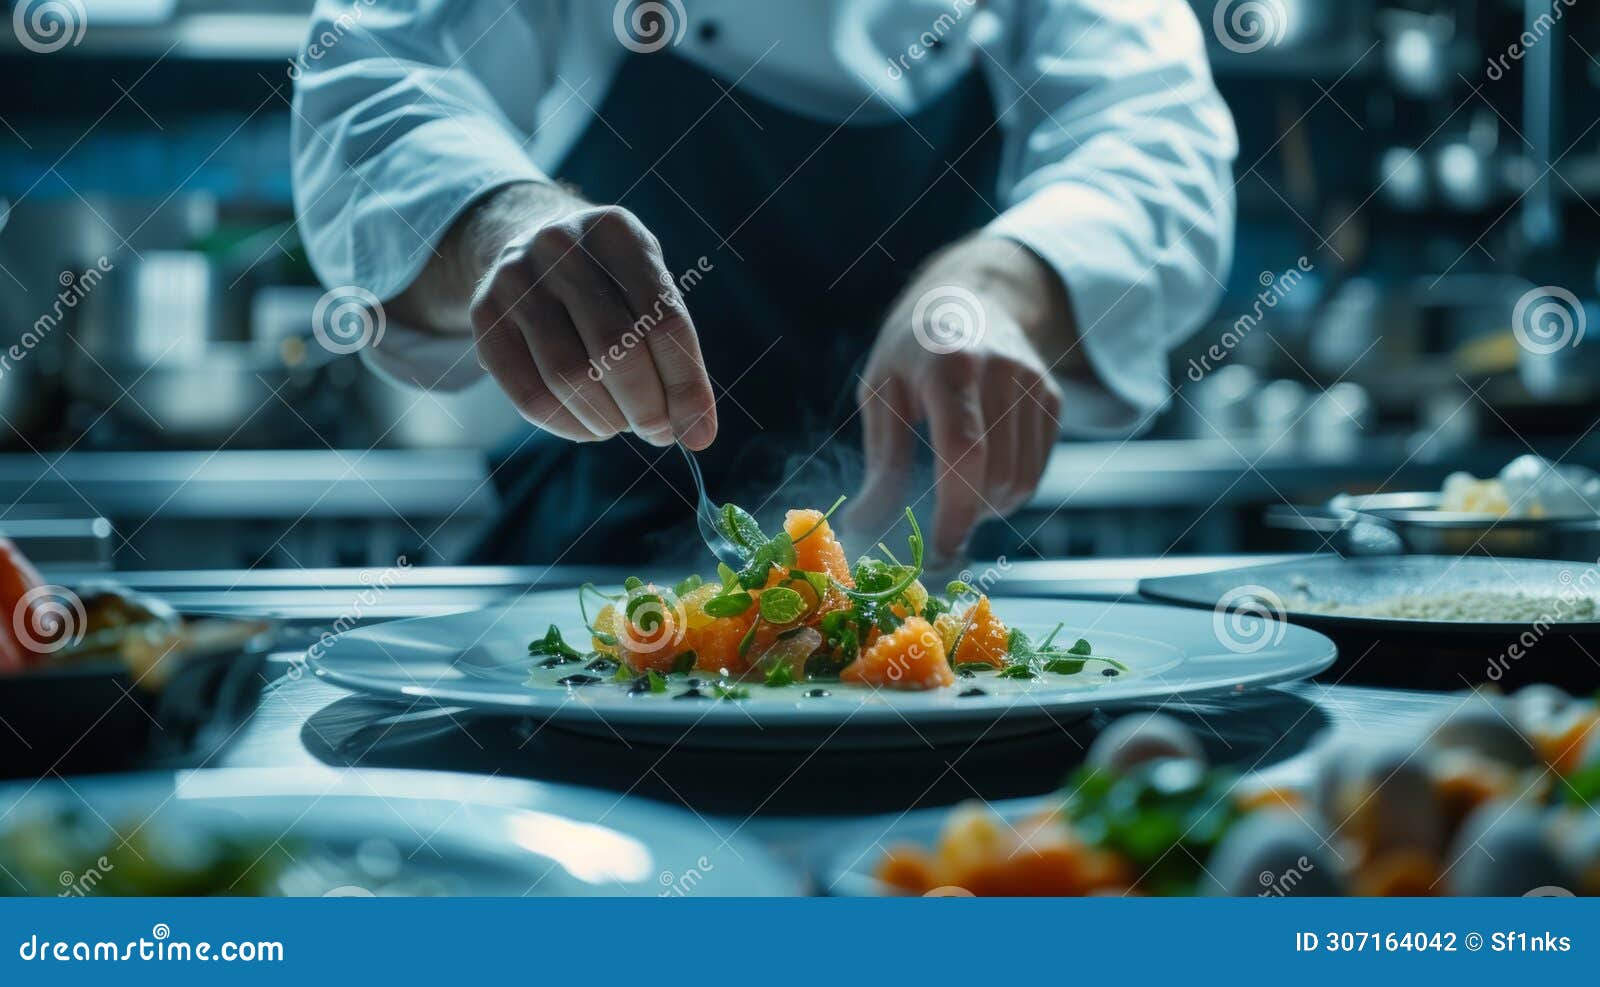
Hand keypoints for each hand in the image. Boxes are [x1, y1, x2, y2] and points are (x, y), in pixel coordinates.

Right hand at [463, 187, 716, 447]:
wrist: (529, 245)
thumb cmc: (607, 282)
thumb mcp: (646, 288)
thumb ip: (675, 350)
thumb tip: (698, 432)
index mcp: (616, 232)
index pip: (663, 319)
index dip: (686, 384)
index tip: (699, 432)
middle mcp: (560, 245)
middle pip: (615, 349)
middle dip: (646, 407)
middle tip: (658, 432)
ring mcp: (515, 278)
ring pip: (569, 377)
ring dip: (606, 420)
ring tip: (621, 424)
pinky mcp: (483, 314)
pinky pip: (529, 393)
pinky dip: (567, 426)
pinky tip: (588, 428)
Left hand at [848, 238, 1072, 561]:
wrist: (972, 296)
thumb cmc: (913, 349)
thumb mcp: (881, 392)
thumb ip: (882, 462)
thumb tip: (864, 527)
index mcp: (948, 365)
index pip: (964, 451)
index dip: (954, 510)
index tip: (937, 550)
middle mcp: (1001, 370)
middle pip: (996, 474)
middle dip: (967, 518)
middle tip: (939, 534)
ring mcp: (1034, 383)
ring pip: (1021, 480)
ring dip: (988, 509)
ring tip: (957, 501)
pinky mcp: (1053, 397)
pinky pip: (1037, 469)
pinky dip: (1009, 492)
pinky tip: (981, 483)